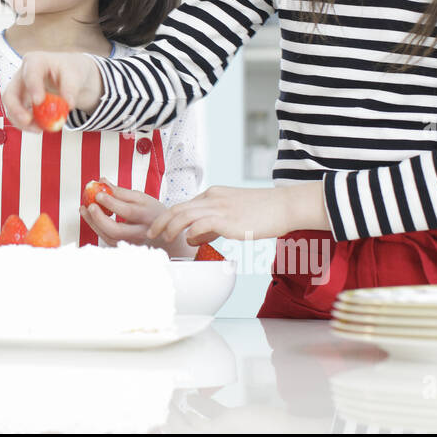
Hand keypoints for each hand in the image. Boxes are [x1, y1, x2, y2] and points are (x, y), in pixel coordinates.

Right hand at [1, 51, 103, 130]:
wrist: (69, 75)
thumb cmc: (69, 69)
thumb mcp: (75, 74)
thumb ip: (71, 88)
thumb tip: (68, 104)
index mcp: (36, 61)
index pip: (30, 72)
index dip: (32, 87)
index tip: (39, 101)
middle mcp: (23, 75)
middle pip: (10, 93)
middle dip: (16, 109)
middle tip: (28, 121)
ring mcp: (20, 90)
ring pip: (11, 108)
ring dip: (21, 121)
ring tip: (39, 128)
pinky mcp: (22, 102)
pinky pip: (18, 116)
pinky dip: (27, 125)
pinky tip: (39, 128)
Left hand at [80, 185, 200, 257]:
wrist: (165, 234)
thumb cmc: (152, 213)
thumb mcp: (142, 198)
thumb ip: (121, 191)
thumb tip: (102, 181)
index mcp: (146, 215)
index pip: (128, 211)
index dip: (111, 202)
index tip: (98, 193)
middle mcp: (140, 231)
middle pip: (117, 230)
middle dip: (100, 218)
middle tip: (90, 205)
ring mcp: (133, 242)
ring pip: (110, 237)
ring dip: (94, 223)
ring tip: (85, 208)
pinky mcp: (126, 247)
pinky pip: (108, 240)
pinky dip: (96, 227)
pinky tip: (90, 217)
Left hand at [146, 184, 327, 245]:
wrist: (286, 206)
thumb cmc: (264, 212)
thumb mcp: (234, 214)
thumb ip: (213, 225)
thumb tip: (194, 237)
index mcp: (213, 194)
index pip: (184, 205)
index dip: (168, 218)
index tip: (159, 229)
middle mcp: (213, 198)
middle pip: (177, 208)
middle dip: (160, 222)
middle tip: (150, 235)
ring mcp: (220, 207)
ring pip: (183, 215)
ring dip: (169, 228)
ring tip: (163, 239)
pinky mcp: (228, 219)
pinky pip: (201, 225)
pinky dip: (190, 233)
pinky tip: (189, 242)